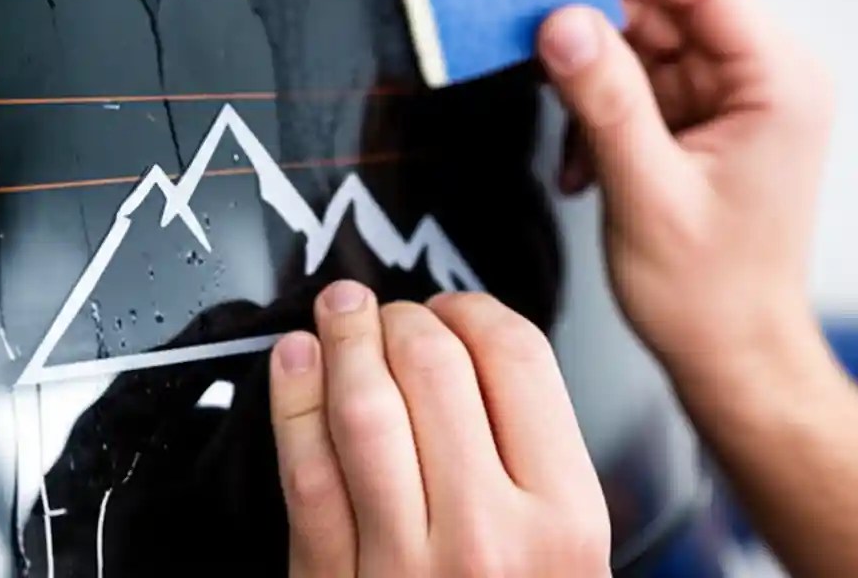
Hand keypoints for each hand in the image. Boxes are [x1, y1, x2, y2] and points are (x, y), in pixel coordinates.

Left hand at [269, 281, 609, 576]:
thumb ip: (536, 465)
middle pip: (434, 368)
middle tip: (385, 309)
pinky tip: (292, 366)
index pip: (517, 360)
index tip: (451, 307)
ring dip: (342, 342)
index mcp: (566, 519)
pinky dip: (292, 405)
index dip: (473, 310)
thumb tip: (479, 359)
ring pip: (365, 409)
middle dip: (401, 316)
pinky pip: (306, 472)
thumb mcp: (565, 555)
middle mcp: (490, 536)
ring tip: (337, 314)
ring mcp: (405, 563)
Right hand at [537, 0, 836, 391]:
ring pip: (643, 42)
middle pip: (667, 5)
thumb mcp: (647, 193)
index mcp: (777, 85)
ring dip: (588, 76)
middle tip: (526, 26)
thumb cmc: (710, 293)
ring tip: (559, 121)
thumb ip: (604, 103)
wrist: (727, 350)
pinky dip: (594, 108)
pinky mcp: (698, 120)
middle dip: (593, 17)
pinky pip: (634, 82)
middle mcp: (762, 80)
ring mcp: (729, 99)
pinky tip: (580, 158)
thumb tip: (562, 26)